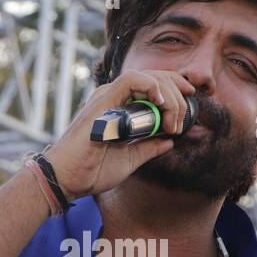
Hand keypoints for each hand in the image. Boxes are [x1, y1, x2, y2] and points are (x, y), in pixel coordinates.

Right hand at [44, 69, 195, 199]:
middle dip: (177, 90)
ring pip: (146, 76)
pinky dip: (151, 85)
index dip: (174, 88)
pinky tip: (161, 101)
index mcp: (119, 108)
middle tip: (184, 116)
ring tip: (173, 119)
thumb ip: (149, 148)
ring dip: (168, 94)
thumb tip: (169, 140)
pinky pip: (131, 80)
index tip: (190, 101)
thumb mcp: (129, 159)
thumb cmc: (91, 170)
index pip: (151, 86)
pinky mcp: (103, 100)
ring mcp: (107, 97)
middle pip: (153, 77)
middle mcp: (113, 98)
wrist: (67, 179)